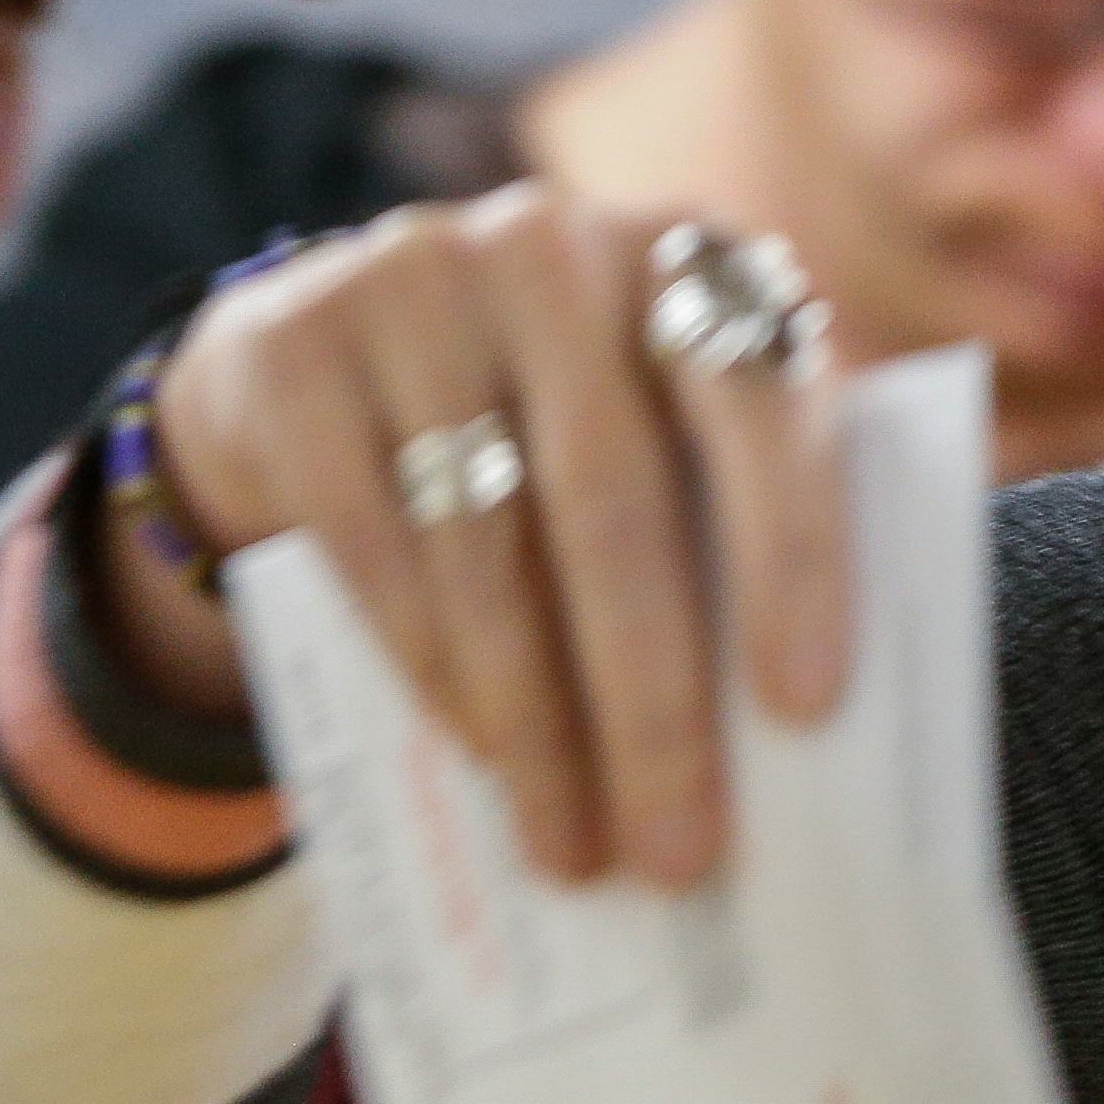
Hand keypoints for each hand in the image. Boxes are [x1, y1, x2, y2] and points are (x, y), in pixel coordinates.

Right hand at [105, 184, 853, 887]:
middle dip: (652, 703)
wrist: (336, 340)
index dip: (792, 558)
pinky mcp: (295, 345)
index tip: (807, 713)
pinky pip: (373, 541)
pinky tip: (481, 759)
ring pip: (487, 545)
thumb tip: (795, 749)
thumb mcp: (664, 428)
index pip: (761, 411)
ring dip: (537, 722)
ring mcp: (415, 281)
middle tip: (680, 854)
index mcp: (695, 262)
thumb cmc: (563, 422)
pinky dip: (433, 668)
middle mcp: (560, 250)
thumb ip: (732, 522)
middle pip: (615, 503)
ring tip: (575, 849)